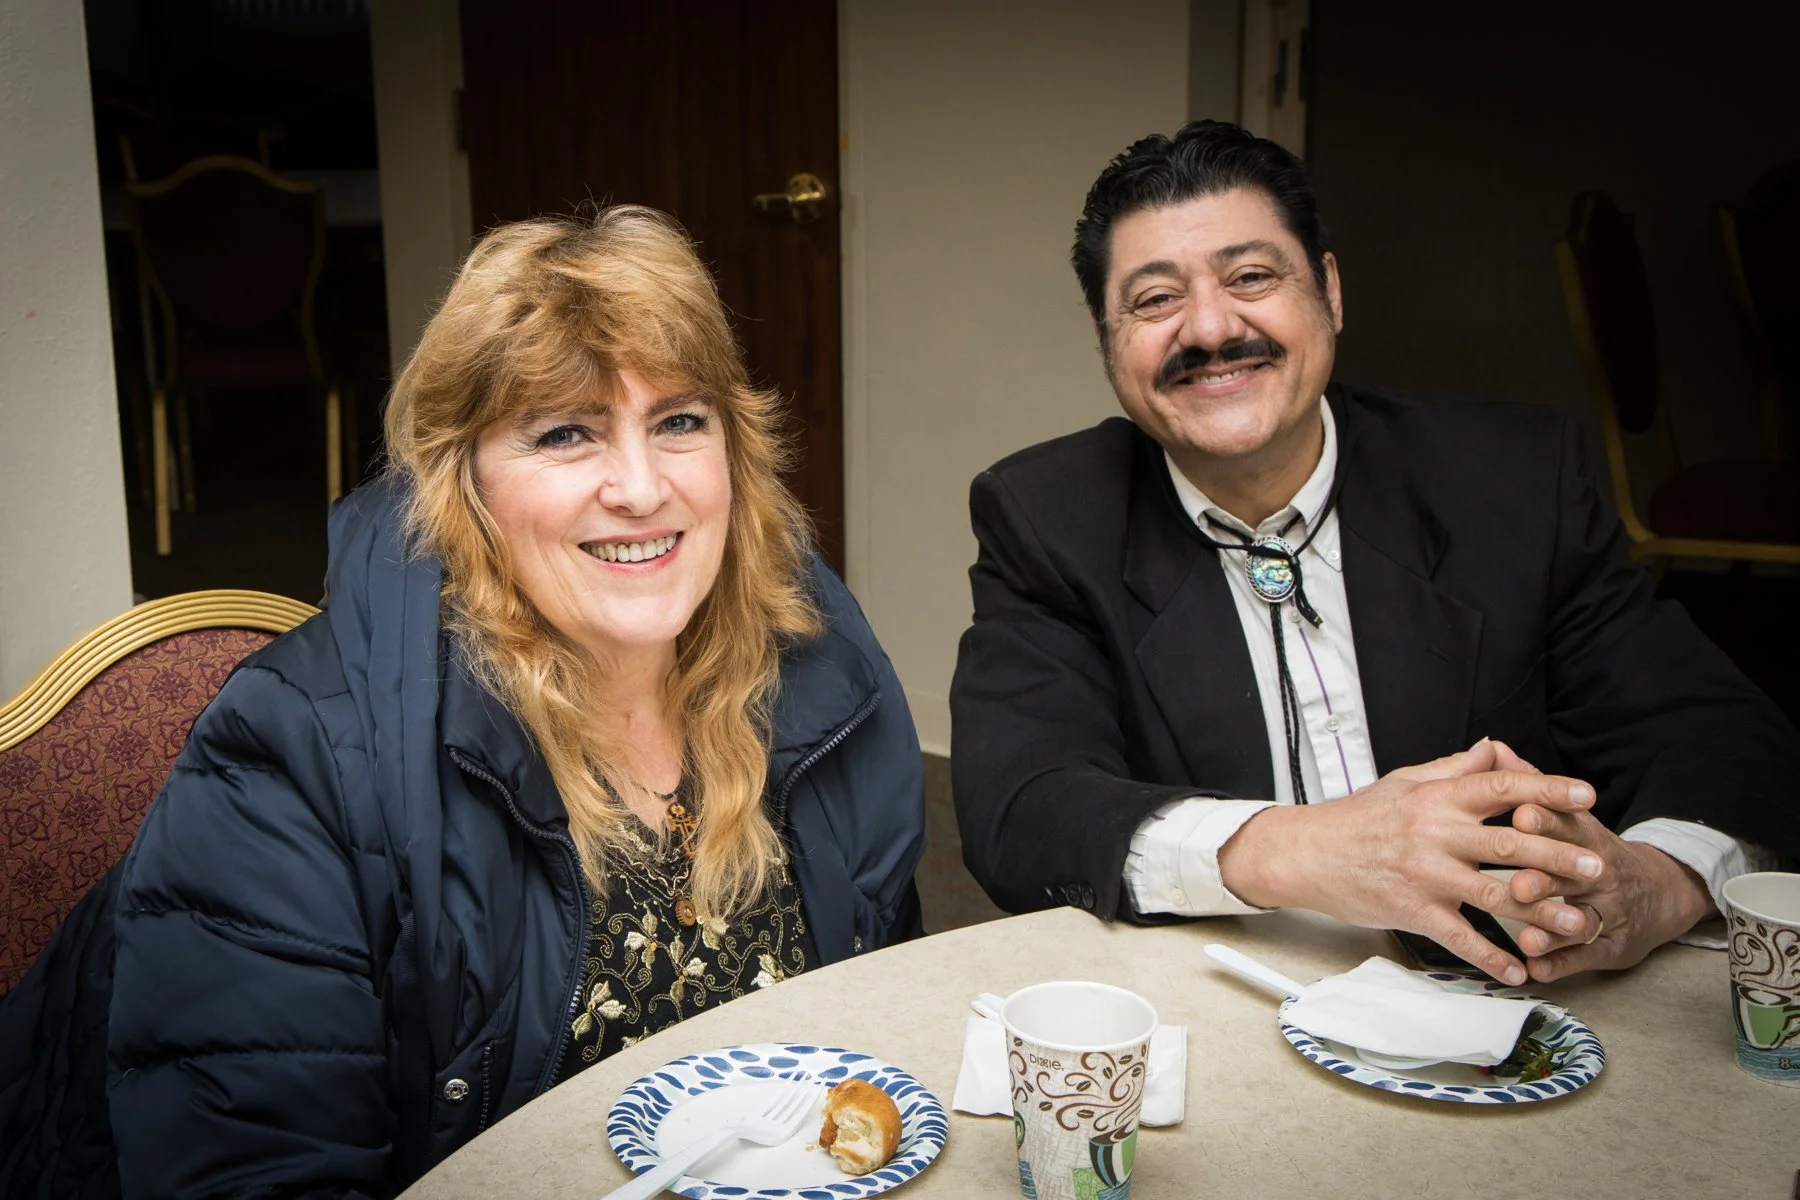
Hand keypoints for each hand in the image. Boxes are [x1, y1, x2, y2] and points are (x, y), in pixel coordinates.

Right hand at [1218, 739, 1604, 984]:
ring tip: (1578, 922)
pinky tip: (1519, 969)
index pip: (1502, 787)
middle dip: (1560, 855)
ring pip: (1495, 894)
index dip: (1547, 789)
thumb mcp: (1405, 781)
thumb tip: (1497, 750)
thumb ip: (1455, 769)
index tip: (1586, 796)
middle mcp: (1436, 833)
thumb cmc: (1357, 817)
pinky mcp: (1413, 911)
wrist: (1305, 853)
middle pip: (1510, 843)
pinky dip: (1492, 957)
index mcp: (1438, 797)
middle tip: (1597, 866)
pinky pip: (1461, 937)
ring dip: (1541, 911)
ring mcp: (1425, 875)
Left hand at [1508, 804, 1715, 981]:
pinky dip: (1560, 964)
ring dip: (1553, 930)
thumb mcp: (1572, 817)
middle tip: (1518, 884)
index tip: (1522, 815)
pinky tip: (1536, 968)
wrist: (1661, 892)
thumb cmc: (1594, 852)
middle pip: (1572, 876)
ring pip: (1580, 922)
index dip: (1546, 822)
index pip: (1568, 827)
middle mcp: (1600, 875)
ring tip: (1528, 939)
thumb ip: (1532, 787)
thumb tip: (1495, 750)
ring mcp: (1608, 914)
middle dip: (1545, 880)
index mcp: (1588, 840)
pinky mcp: (1610, 947)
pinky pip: (1584, 957)